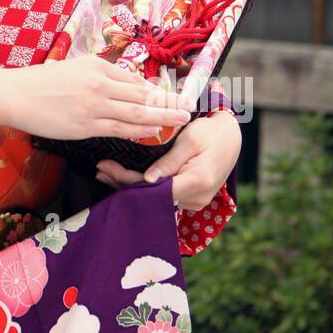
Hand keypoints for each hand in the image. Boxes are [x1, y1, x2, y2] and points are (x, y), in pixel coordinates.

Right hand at [0, 55, 192, 141]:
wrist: (15, 94)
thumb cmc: (39, 81)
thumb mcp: (72, 68)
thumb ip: (96, 75)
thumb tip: (118, 84)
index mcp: (97, 67)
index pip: (134, 79)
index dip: (155, 89)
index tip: (171, 96)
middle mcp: (100, 84)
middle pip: (142, 94)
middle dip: (167, 103)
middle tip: (187, 108)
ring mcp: (94, 105)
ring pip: (136, 112)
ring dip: (161, 117)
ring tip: (180, 120)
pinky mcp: (86, 125)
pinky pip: (119, 129)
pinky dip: (138, 130)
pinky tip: (152, 131)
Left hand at [94, 109, 241, 212]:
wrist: (232, 137)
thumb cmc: (212, 132)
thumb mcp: (190, 140)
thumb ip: (170, 161)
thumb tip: (148, 180)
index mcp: (197, 181)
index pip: (155, 189)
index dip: (128, 180)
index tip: (106, 168)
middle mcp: (196, 197)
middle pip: (152, 196)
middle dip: (124, 183)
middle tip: (100, 169)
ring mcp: (195, 201)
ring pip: (156, 197)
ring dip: (132, 185)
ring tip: (106, 173)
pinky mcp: (192, 198)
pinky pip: (164, 194)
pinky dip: (145, 187)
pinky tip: (126, 178)